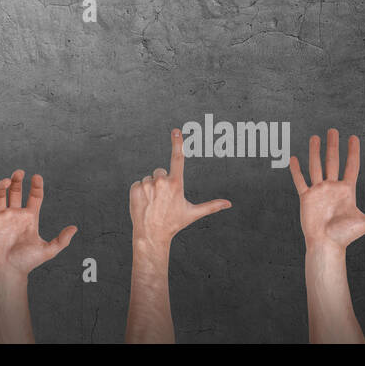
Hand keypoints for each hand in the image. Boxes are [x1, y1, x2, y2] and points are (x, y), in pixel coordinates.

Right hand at [0, 170, 76, 277]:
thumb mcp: (48, 250)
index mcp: (30, 218)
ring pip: (0, 195)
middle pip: (15, 191)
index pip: (34, 197)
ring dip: (1, 186)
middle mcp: (16, 214)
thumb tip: (75, 228)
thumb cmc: (28, 262)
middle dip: (17, 180)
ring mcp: (2, 218)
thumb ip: (61, 240)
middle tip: (19, 172)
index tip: (37, 177)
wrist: (9, 272)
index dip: (36, 186)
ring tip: (7, 181)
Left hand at [130, 127, 231, 254]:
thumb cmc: (174, 223)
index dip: (178, 143)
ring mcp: (147, 184)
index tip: (176, 131)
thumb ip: (211, 206)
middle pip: (161, 171)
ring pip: (149, 178)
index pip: (178, 158)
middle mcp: (161, 181)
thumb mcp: (193, 213)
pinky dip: (141, 191)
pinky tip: (144, 203)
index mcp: (176, 184)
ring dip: (151, 187)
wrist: (151, 234)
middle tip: (163, 199)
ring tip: (153, 203)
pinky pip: (138, 183)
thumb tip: (229, 203)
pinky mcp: (135, 188)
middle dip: (162, 182)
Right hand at [289, 128, 364, 252]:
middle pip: (332, 161)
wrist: (327, 244)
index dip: (353, 152)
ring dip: (315, 152)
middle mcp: (332, 187)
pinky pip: (300, 180)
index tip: (353, 138)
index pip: (351, 166)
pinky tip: (294, 159)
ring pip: (316, 166)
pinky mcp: (306, 197)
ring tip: (315, 138)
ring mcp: (318, 191)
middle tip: (333, 130)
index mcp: (347, 191)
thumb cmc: (346, 236)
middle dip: (333, 146)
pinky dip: (296, 170)